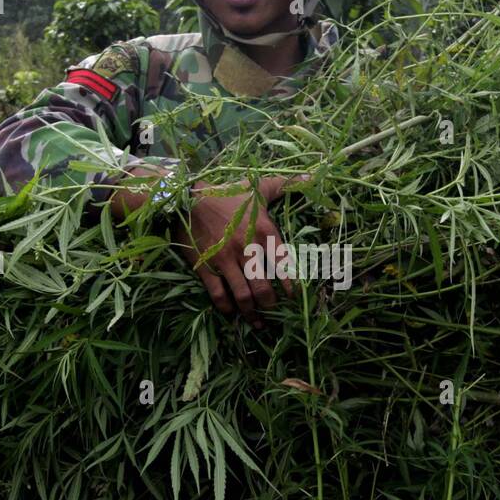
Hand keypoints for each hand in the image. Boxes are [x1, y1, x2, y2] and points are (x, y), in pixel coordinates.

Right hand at [175, 174, 307, 328]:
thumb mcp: (258, 187)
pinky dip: (226, 308)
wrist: (187, 197)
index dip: (290, 286)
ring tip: (258, 323)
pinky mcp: (204, 267)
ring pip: (242, 296)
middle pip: (264, 287)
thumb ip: (286, 185)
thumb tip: (312, 176)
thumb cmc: (227, 193)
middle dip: (271, 305)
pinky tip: (231, 314)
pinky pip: (218, 295)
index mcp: (264, 231)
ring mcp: (224, 260)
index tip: (292, 297)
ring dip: (252, 313)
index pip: (284, 265)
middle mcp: (246, 248)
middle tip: (273, 311)